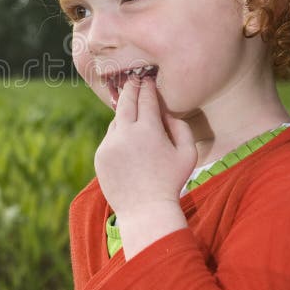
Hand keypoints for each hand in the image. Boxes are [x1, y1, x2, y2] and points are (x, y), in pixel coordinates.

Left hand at [95, 75, 197, 256]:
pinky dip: (118, 135)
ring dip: (124, 114)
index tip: (148, 79)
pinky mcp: (100, 155)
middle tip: (133, 80)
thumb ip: (181, 126)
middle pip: (125, 101)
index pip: (146, 99)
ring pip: (116, 120)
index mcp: (148, 130)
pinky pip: (110, 138)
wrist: (146, 210)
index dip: (147, 87)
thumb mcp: (188, 153)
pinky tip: (128, 141)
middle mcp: (125, 133)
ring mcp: (110, 144)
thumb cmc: (171, 181)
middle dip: (130, 88)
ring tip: (132, 111)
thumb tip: (165, 111)